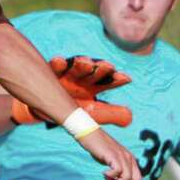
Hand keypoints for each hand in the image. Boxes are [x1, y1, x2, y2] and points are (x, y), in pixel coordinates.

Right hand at [12, 56, 132, 126]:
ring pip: (76, 67)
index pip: (110, 81)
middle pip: (95, 72)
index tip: (126, 78)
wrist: (48, 107)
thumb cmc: (74, 108)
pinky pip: (55, 67)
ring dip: (81, 64)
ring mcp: (68, 74)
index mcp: (96, 85)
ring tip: (84, 62)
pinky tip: (59, 60)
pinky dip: (57, 64)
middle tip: (107, 66)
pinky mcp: (52, 74)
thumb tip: (130, 118)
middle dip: (101, 68)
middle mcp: (84, 77)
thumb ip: (112, 114)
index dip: (117, 79)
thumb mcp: (94, 113)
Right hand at [79, 128, 142, 179]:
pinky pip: (118, 171)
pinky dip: (110, 176)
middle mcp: (128, 157)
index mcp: (130, 158)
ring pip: (127, 178)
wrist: (90, 134)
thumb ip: (118, 168)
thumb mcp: (112, 160)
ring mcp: (122, 156)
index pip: (138, 178)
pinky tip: (104, 173)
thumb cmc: (99, 148)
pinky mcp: (113, 155)